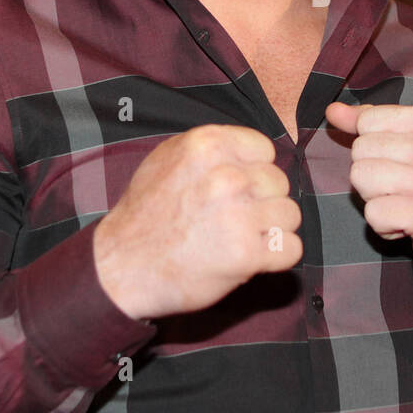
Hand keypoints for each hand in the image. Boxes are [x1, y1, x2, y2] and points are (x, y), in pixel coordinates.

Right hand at [94, 124, 301, 320]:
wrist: (121, 267)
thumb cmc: (145, 214)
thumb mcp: (167, 159)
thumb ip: (211, 151)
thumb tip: (253, 153)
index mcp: (207, 145)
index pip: (266, 150)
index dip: (253, 171)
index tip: (234, 190)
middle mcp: (226, 175)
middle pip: (279, 183)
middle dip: (262, 202)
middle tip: (233, 219)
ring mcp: (238, 215)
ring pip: (290, 215)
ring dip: (271, 230)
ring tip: (239, 239)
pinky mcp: (245, 254)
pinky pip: (290, 249)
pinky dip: (275, 258)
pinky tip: (249, 259)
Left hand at [325, 102, 412, 281]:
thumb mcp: (411, 146)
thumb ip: (370, 124)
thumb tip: (333, 111)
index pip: (369, 120)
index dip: (374, 148)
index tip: (402, 164)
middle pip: (361, 150)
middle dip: (372, 176)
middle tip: (404, 190)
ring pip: (361, 178)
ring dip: (375, 200)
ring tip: (404, 205)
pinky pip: (373, 213)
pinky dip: (383, 225)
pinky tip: (407, 225)